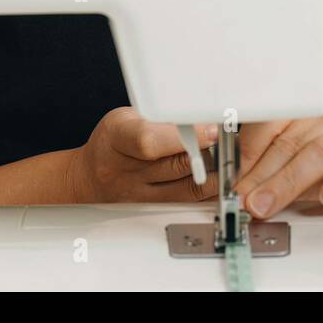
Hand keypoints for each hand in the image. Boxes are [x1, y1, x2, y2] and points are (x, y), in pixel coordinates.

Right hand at [68, 107, 220, 202]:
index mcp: (117, 137)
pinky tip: (221, 176)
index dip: (184, 136)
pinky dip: (210, 189)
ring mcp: (140, 195)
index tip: (212, 128)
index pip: (149, 141)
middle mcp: (127, 170)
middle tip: (231, 137)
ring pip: (188, 187)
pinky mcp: (154, 209)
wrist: (90, 178)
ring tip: (229, 154)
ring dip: (215, 171)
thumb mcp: (128, 117)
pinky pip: (190, 202)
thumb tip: (202, 113)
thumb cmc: (113, 141)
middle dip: (210, 150)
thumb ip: (160, 117)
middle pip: (176, 165)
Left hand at [233, 94, 322, 220]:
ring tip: (270, 203)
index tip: (233, 181)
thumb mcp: (301, 166)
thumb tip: (242, 191)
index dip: (248, 152)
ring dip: (290, 181)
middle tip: (246, 200)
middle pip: (292, 140)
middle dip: (263, 174)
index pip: (272, 121)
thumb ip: (274, 172)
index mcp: (311, 108)